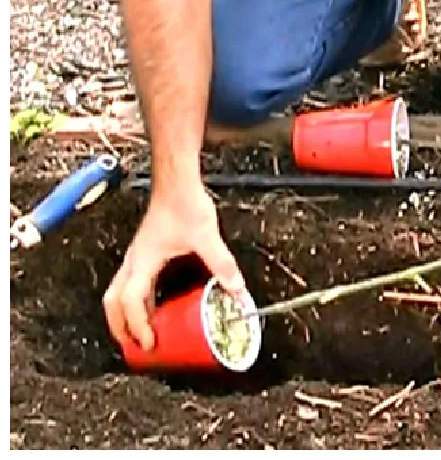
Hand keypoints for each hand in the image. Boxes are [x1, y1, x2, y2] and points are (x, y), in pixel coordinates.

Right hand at [102, 184, 245, 350]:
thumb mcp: (206, 237)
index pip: (130, 302)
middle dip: (120, 328)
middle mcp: (134, 262)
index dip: (137, 326)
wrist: (176, 182)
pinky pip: (133, 285)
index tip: (150, 343)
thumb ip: (222, 264)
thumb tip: (238, 291)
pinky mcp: (145, 253)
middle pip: (113, 303)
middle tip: (136, 348)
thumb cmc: (183, 203)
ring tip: (142, 335)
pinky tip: (155, 310)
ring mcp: (137, 258)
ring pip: (119, 294)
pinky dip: (138, 302)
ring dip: (126, 316)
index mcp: (142, 262)